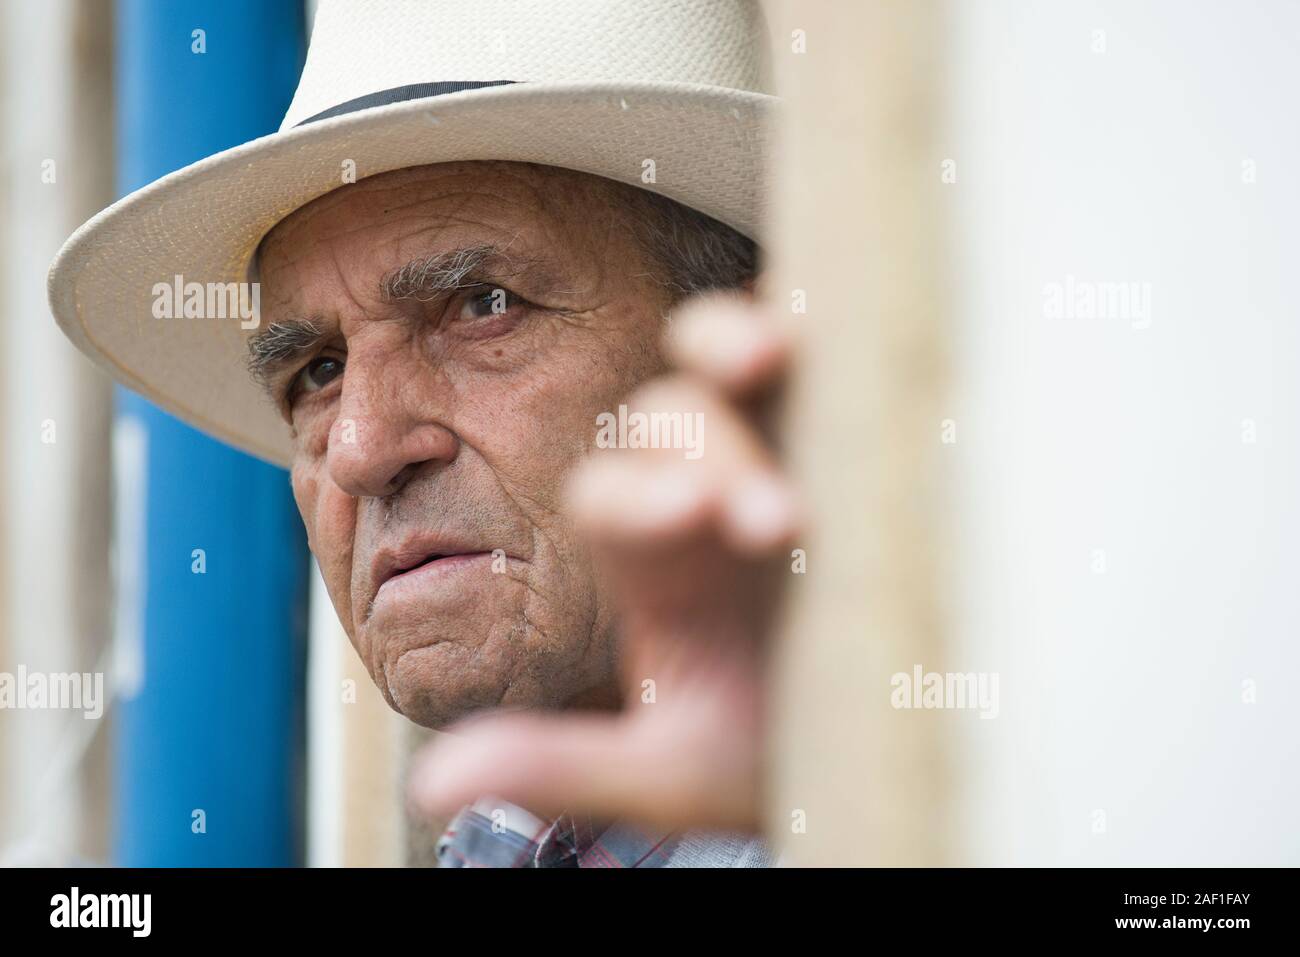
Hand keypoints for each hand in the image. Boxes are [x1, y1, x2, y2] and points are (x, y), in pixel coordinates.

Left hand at [407, 293, 798, 833]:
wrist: (871, 744)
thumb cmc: (768, 755)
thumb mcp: (669, 772)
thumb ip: (564, 766)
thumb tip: (434, 782)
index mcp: (653, 562)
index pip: (612, 495)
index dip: (640, 498)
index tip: (696, 522)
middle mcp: (705, 496)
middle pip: (667, 418)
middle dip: (712, 455)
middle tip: (774, 521)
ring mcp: (779, 457)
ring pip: (727, 371)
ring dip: (737, 347)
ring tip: (769, 354)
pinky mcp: (852, 441)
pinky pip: (819, 367)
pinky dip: (819, 338)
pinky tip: (843, 344)